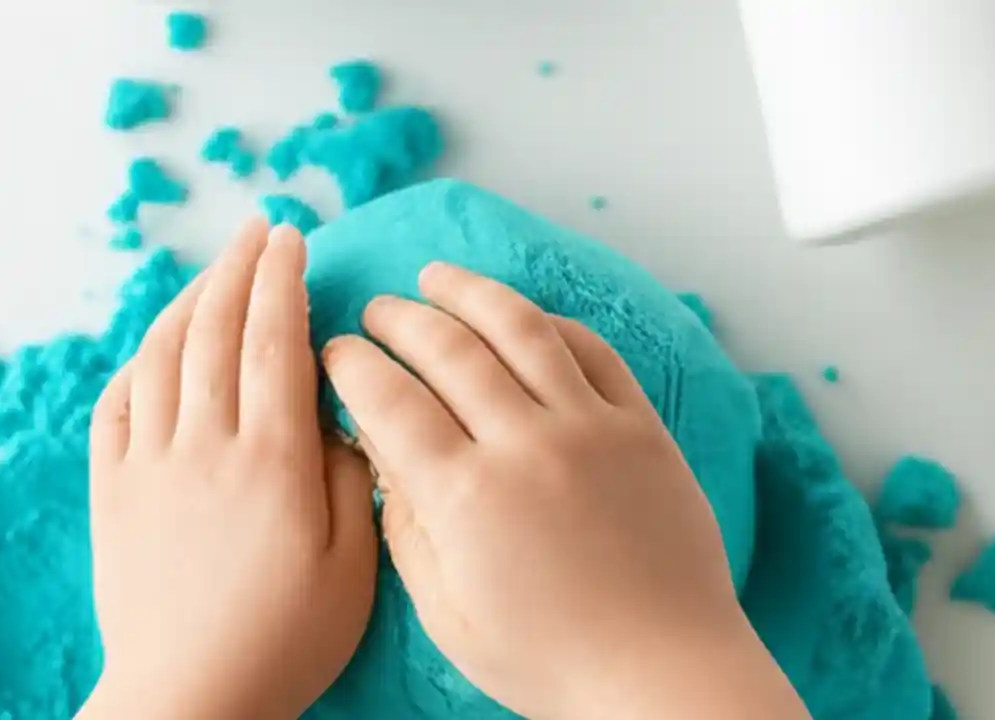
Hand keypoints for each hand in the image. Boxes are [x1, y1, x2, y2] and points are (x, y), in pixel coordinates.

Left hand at [79, 222, 377, 719]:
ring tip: (213, 268)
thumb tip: (342, 420)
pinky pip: (116, 404)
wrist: (188, 701)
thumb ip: (354, 481)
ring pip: (162, 355)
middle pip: (216, 332)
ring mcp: (150, 465)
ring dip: (188, 299)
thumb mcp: (354, 570)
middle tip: (258, 228)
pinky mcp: (112, 492)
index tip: (292, 238)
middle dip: (238, 269)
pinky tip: (156, 343)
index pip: (274, 343)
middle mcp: (205, 447)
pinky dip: (138, 359)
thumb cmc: (284, 642)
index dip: (282, 281)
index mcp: (272, 462)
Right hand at [322, 263, 806, 719]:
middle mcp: (526, 445)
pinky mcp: (641, 428)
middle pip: (447, 349)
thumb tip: (382, 452)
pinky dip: (551, 323)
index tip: (334, 351)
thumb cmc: (549, 660)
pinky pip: (593, 351)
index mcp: (465, 496)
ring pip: (521, 329)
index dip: (351, 364)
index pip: (389, 400)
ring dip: (470, 293)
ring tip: (437, 277)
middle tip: (376, 311)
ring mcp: (590, 428)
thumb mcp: (449, 613)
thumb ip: (407, 526)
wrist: (660, 671)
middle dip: (399, 319)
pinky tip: (525, 317)